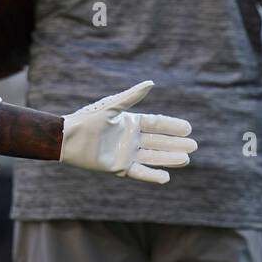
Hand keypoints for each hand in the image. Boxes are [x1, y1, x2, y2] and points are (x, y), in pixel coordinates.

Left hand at [59, 81, 196, 183]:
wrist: (67, 138)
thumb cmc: (87, 119)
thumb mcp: (112, 107)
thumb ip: (131, 97)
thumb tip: (151, 83)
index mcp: (130, 123)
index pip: (156, 124)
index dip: (172, 126)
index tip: (188, 128)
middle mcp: (131, 139)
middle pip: (159, 141)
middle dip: (175, 144)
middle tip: (194, 146)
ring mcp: (127, 154)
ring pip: (153, 157)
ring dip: (169, 159)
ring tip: (186, 159)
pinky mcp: (119, 168)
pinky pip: (140, 173)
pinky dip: (152, 176)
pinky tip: (167, 177)